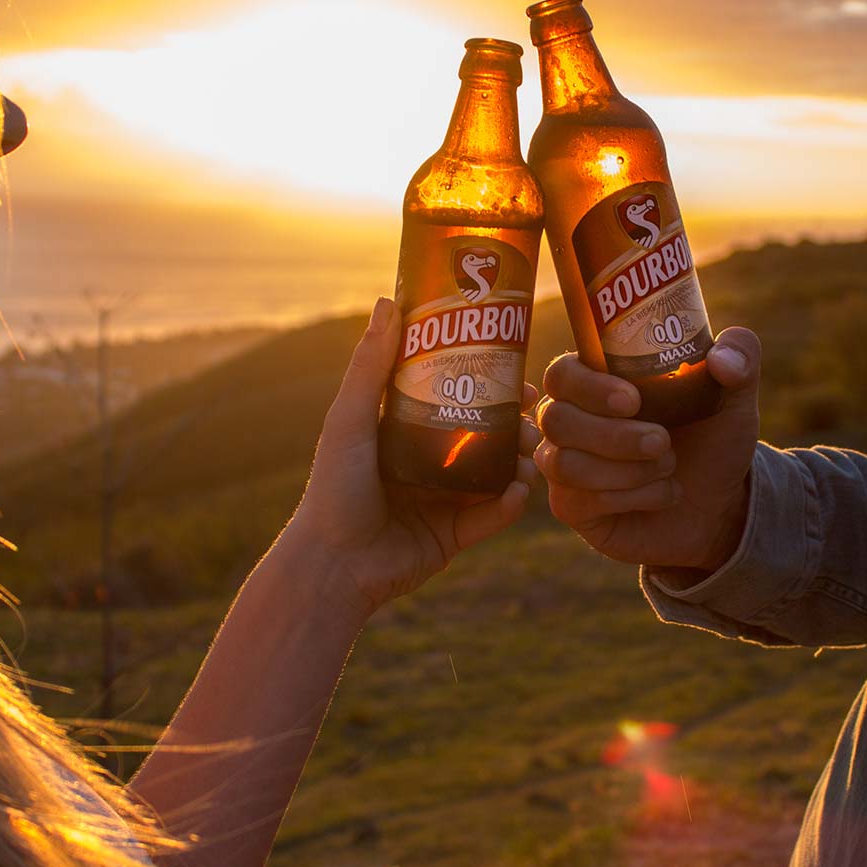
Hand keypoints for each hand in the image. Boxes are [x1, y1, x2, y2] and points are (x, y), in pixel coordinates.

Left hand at [287, 297, 539, 616]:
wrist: (333, 564)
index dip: (491, 380)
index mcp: (409, 431)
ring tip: (529, 451)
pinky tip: (518, 490)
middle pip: (489, 432)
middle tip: (534, 412)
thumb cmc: (333, 489)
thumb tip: (389, 301)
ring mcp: (448, 499)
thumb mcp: (350, 419)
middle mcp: (433, 461)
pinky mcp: (458, 535)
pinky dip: (511, 502)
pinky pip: (495, 515)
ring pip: (500, 472)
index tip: (518, 367)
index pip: (460, 396)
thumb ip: (371, 365)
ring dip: (522, 459)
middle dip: (517, 421)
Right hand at [537, 328, 760, 570]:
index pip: (562, 373)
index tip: (633, 400)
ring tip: (668, 467)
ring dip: (626, 470)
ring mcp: (564, 463)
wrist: (719, 507)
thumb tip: (721, 359)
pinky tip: (662, 494)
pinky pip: (579, 500)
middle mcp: (570, 419)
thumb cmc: (713, 441)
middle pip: (554, 419)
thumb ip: (740, 356)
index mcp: (597, 382)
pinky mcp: (571, 506)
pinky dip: (630, 498)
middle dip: (613, 435)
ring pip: (565, 463)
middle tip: (662, 442)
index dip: (589, 386)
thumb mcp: (735, 396)